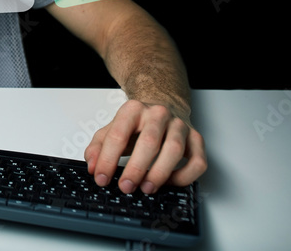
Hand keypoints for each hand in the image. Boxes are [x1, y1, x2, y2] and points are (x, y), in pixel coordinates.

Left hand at [84, 99, 205, 193]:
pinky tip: (170, 182)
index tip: (101, 177)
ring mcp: (179, 125)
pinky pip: (197, 161)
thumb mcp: (113, 128)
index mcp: (133, 109)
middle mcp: (158, 114)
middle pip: (149, 142)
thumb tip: (93, 167)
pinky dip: (185, 176)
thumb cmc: (137, 122)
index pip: (118, 134)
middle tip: (126, 186)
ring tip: (146, 188)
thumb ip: (98, 146)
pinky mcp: (196, 138)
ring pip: (175, 150)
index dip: (108, 159)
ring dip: (160, 173)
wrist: (162, 103)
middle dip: (136, 168)